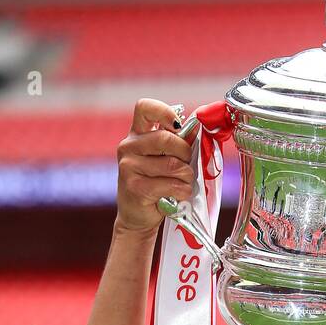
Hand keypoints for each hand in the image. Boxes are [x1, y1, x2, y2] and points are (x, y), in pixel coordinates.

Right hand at [115, 98, 195, 234]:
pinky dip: (182, 191)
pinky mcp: (136, 188)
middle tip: (186, 165)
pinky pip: (171, 184)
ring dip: (186, 176)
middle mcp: (128, 147)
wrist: (137, 217)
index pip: (144, 107)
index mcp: (136, 135)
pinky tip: (179, 195)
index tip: (178, 126)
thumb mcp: (162, 160)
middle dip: (185, 153)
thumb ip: (176, 144)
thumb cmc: (155, 185)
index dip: (164, 111)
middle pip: (166, 138)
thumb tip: (197, 128)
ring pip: (173, 164)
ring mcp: (129, 167)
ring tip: (183, 183)